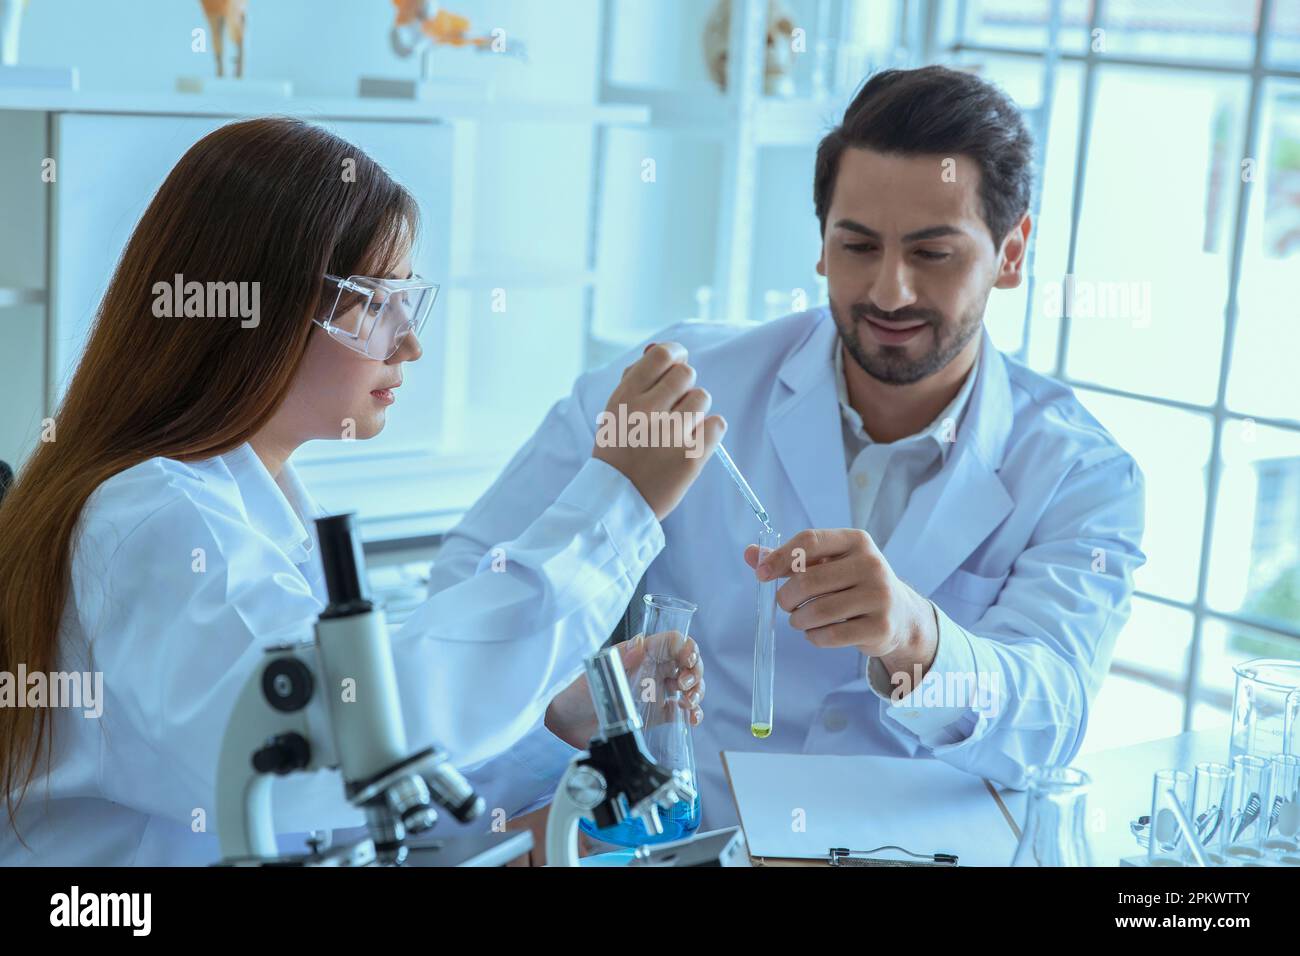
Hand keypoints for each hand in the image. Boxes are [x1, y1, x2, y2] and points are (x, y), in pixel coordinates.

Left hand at [544, 631, 704, 749]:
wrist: (568, 724)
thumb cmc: (579, 693)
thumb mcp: (597, 673)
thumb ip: (619, 660)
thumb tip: (640, 645)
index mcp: (641, 655)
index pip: (672, 642)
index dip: (686, 648)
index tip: (687, 662)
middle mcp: (652, 670)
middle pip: (686, 663)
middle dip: (695, 672)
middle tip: (685, 686)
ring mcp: (656, 692)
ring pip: (689, 686)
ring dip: (697, 692)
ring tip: (689, 703)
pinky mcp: (656, 715)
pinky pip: (681, 711)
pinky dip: (692, 714)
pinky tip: (692, 719)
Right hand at [592, 341, 726, 519]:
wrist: (615, 500)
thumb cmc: (618, 450)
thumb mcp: (615, 411)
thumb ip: (635, 378)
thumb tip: (657, 347)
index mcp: (625, 396)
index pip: (661, 355)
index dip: (675, 354)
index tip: (677, 362)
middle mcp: (646, 411)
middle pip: (687, 374)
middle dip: (685, 387)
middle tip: (674, 407)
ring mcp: (670, 433)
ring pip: (703, 398)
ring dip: (696, 411)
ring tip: (678, 430)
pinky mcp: (690, 455)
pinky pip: (717, 424)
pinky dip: (709, 432)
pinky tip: (692, 443)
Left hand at [743, 528, 938, 680]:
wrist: (900, 614)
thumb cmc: (853, 583)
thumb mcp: (827, 563)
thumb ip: (789, 559)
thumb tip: (750, 554)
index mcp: (856, 541)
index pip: (809, 542)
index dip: (779, 558)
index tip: (761, 574)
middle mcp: (872, 564)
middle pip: (808, 581)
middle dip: (786, 597)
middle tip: (786, 604)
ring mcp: (879, 596)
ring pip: (817, 611)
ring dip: (798, 620)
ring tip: (799, 619)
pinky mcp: (880, 627)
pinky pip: (829, 636)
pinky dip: (813, 636)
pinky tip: (815, 632)